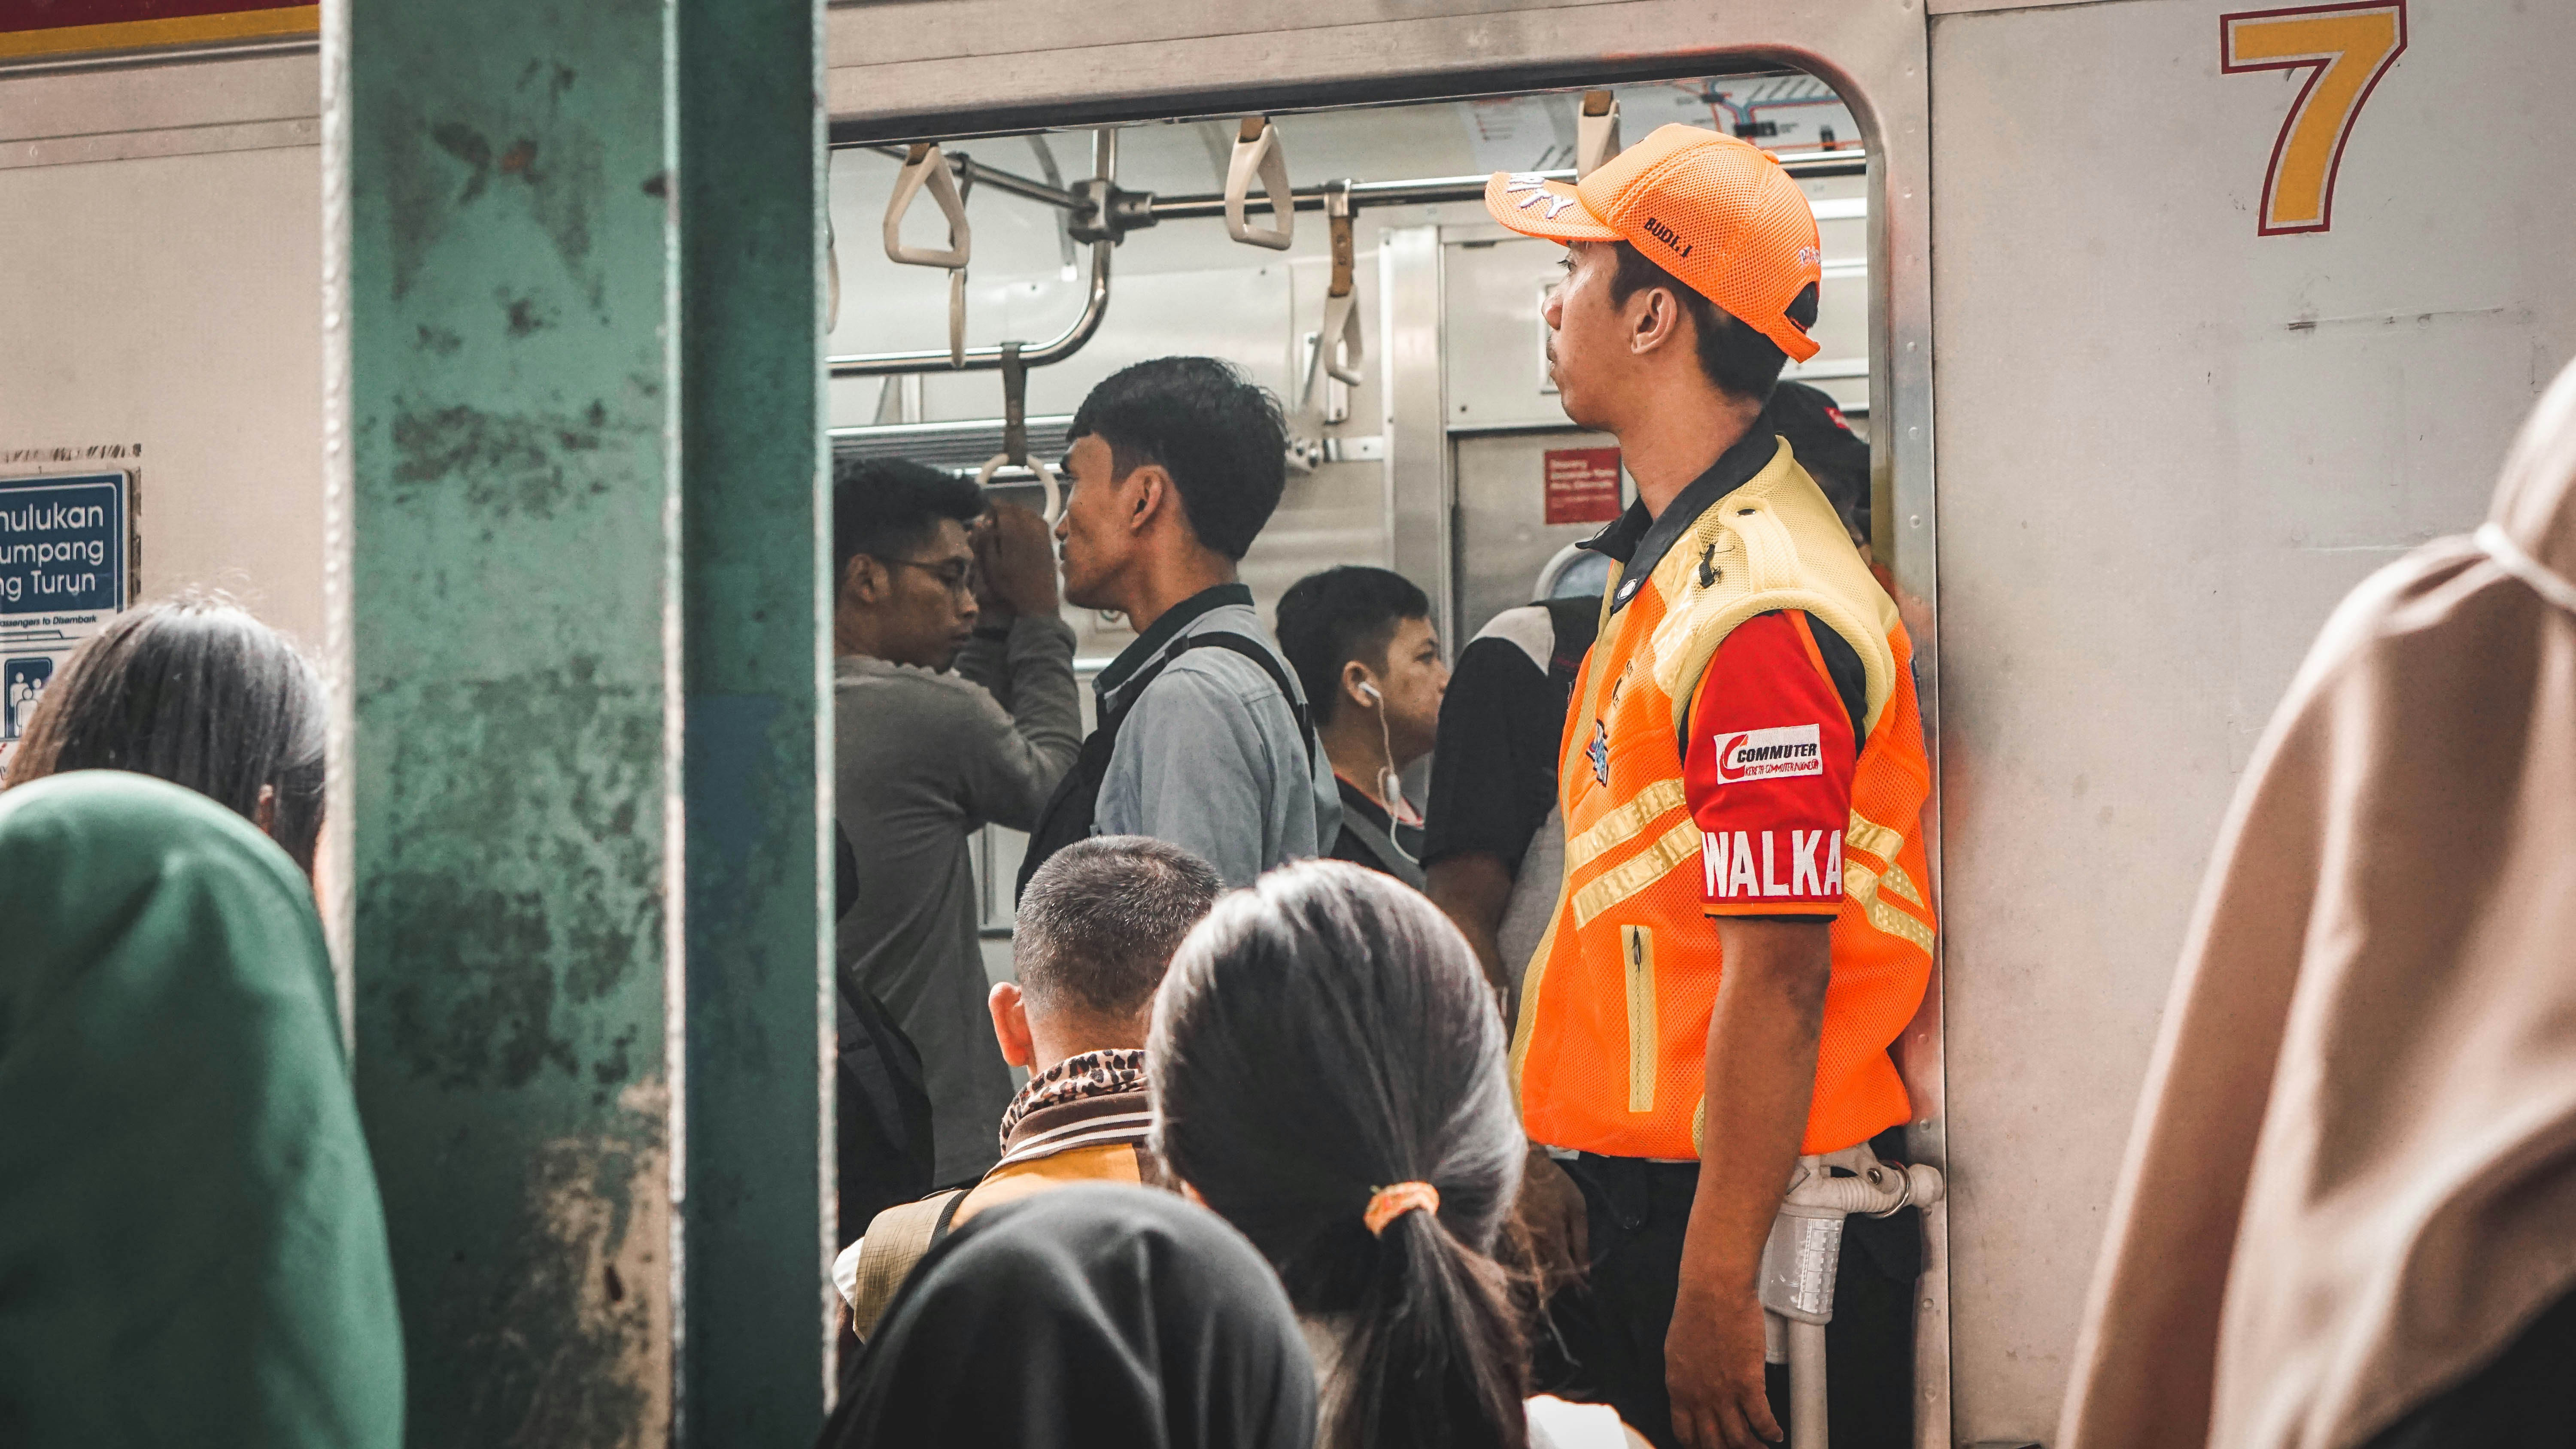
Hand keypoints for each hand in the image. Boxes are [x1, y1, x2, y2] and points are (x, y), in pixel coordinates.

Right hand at [971, 502, 1060, 620]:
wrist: (1038, 604)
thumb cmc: (1010, 588)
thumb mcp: (990, 567)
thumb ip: (983, 542)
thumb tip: (979, 523)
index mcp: (1014, 533)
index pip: (1002, 508)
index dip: (991, 509)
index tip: (985, 518)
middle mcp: (1031, 530)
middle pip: (1016, 508)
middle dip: (1004, 511)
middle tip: (993, 522)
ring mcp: (1043, 536)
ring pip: (1029, 514)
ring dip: (1017, 515)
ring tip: (1007, 526)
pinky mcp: (1050, 544)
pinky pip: (1040, 523)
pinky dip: (1030, 522)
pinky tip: (1023, 533)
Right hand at [1513, 1145, 1588, 1300]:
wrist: (1518, 1164)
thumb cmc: (1552, 1183)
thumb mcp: (1576, 1206)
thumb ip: (1581, 1240)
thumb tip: (1586, 1269)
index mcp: (1551, 1238)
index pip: (1565, 1274)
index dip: (1577, 1284)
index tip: (1585, 1287)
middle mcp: (1531, 1246)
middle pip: (1546, 1279)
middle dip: (1561, 1282)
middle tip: (1572, 1277)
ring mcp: (1515, 1242)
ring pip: (1532, 1271)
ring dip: (1546, 1275)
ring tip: (1558, 1268)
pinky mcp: (1506, 1237)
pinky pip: (1521, 1259)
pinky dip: (1532, 1263)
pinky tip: (1540, 1256)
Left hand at [1666, 1283, 1780, 1448]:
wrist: (1714, 1292)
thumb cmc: (1696, 1312)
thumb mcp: (1678, 1352)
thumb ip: (1686, 1377)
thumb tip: (1694, 1392)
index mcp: (1679, 1388)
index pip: (1686, 1433)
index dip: (1700, 1445)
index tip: (1709, 1446)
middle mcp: (1700, 1396)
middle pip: (1714, 1442)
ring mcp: (1724, 1392)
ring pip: (1739, 1438)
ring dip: (1752, 1447)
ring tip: (1760, 1448)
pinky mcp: (1749, 1383)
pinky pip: (1762, 1420)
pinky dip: (1770, 1432)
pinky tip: (1775, 1434)